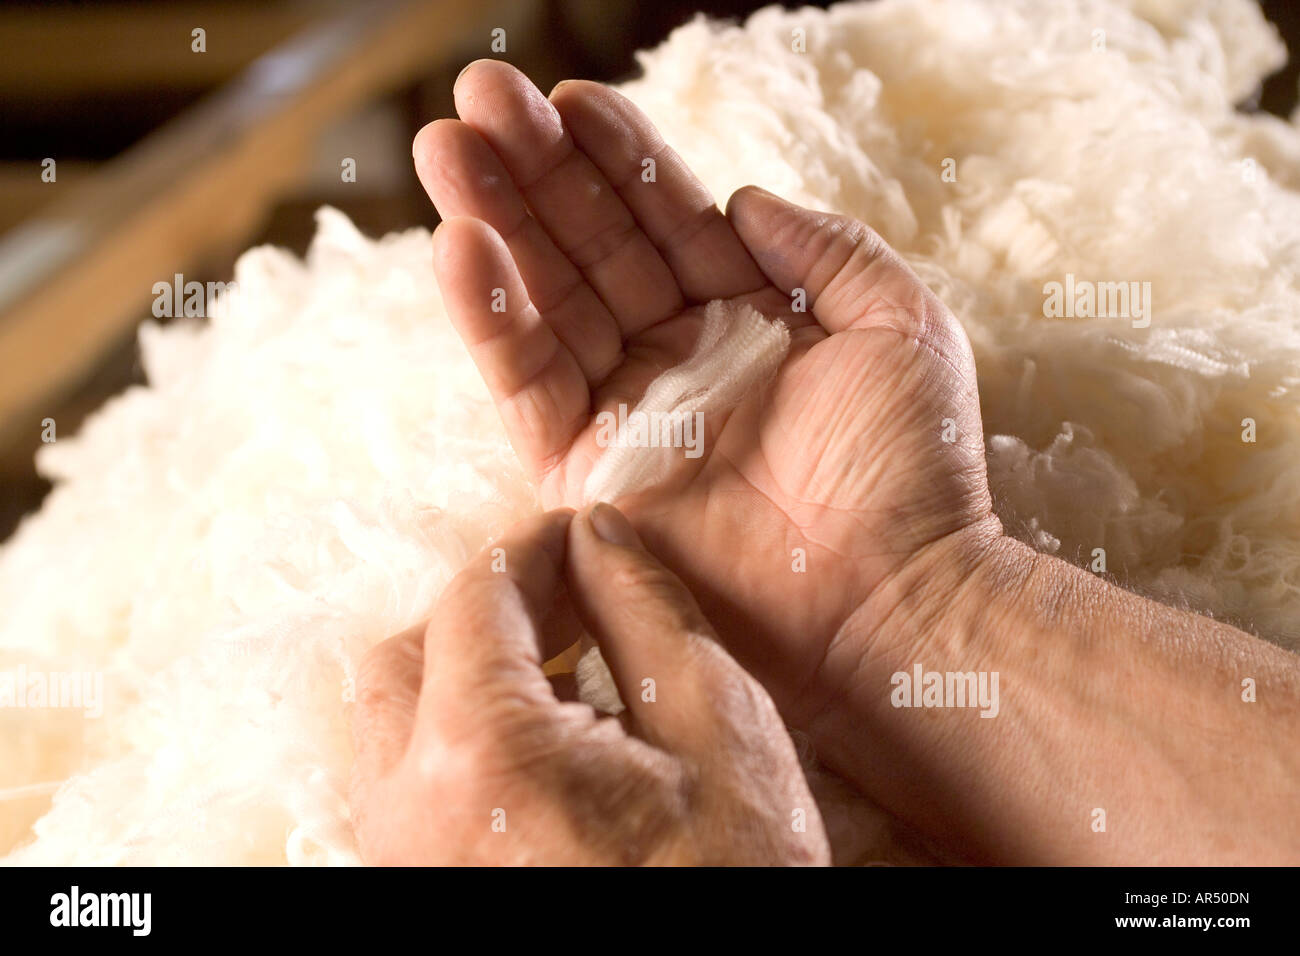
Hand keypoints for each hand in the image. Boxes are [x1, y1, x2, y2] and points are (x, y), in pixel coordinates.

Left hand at [350, 505, 828, 865]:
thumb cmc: (732, 881)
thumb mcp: (716, 727)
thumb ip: (646, 610)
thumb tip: (598, 533)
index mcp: (480, 754)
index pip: (472, 597)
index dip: (529, 551)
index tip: (576, 539)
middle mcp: (409, 810)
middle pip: (406, 656)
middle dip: (482, 614)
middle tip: (569, 606)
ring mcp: (403, 863)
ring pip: (394, 724)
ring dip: (465, 678)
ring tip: (563, 677)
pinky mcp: (416, 891)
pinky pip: (407, 787)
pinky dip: (459, 743)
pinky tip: (543, 750)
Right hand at [414, 60, 998, 724]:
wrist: (888, 599)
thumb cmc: (911, 470)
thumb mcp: (896, 323)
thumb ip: (826, 245)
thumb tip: (743, 194)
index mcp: (746, 317)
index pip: (668, 219)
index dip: (620, 157)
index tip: (572, 95)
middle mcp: (675, 358)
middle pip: (591, 247)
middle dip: (536, 169)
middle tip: (479, 92)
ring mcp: (623, 415)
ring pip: (545, 300)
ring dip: (493, 220)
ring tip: (444, 144)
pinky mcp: (581, 476)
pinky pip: (526, 383)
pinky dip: (490, 318)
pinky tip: (460, 245)